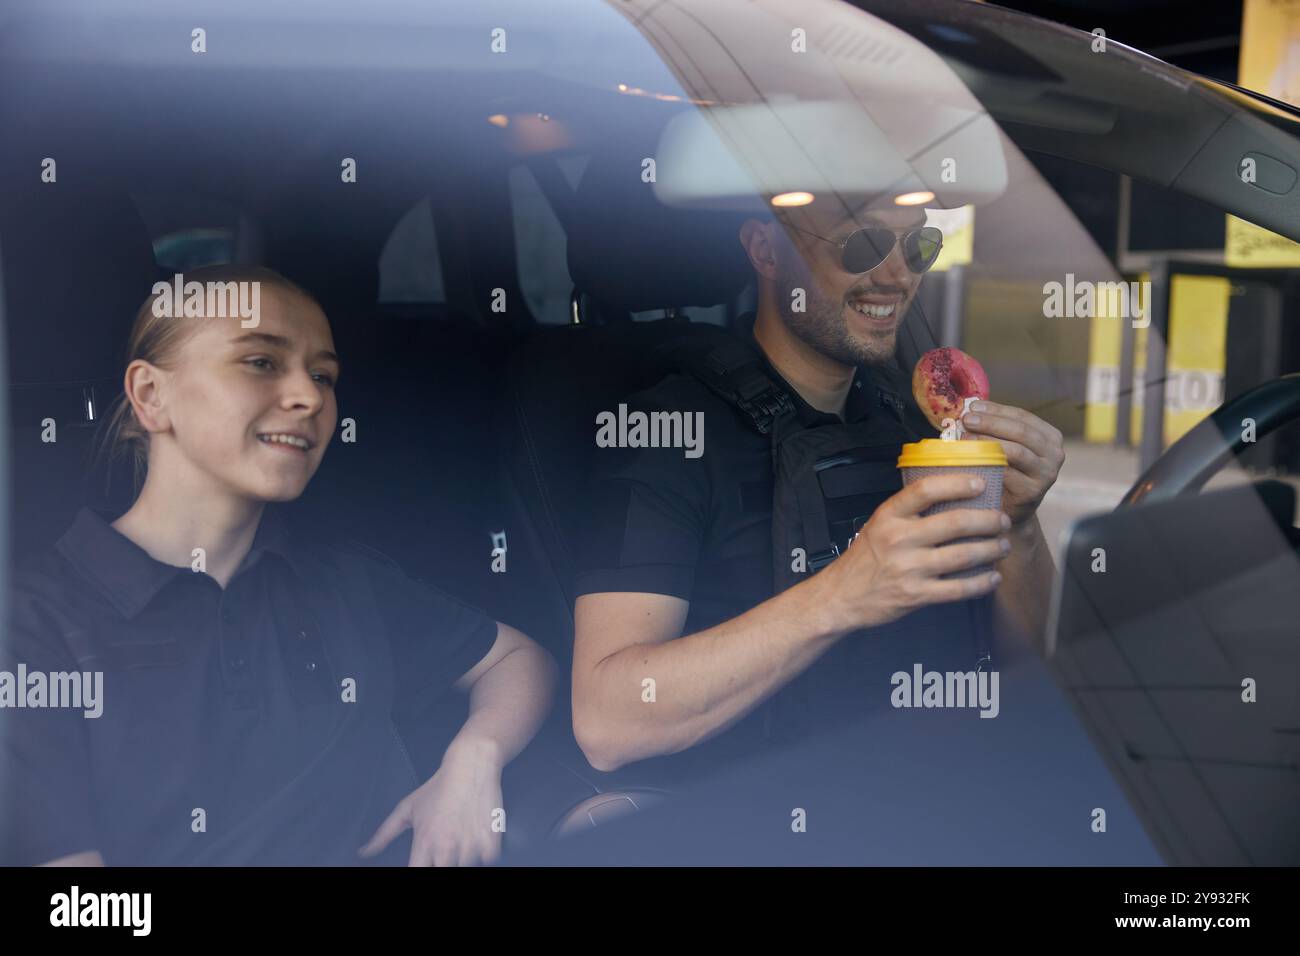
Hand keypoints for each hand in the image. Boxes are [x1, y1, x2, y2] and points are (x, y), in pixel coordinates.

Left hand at [359, 742, 504, 866]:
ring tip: (461, 836)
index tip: (424, 861)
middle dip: (444, 863)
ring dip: (464, 856)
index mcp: (424, 843)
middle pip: (443, 873)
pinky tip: (477, 834)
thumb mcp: (406, 808)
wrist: (471, 766)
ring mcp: (470, 846)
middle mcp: (446, 848)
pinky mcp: (491, 841)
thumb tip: (363, 853)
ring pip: (466, 866)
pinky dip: (484, 851)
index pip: (418, 873)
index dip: (420, 869)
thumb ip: (383, 834)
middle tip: (445, 846)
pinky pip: (488, 859)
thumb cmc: (438, 787)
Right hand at [814, 473, 1009, 631]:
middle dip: (987, 520)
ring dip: (991, 549)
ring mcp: (908, 568)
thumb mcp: (878, 524)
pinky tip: (993, 576)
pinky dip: (981, 582)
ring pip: (962, 555)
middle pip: (954, 522)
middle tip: (1002, 519)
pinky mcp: (916, 595)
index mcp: (888, 516)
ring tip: (1003, 545)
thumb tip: (949, 494)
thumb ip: (908, 511)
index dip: (957, 484)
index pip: (925, 490)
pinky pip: (958, 589)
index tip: (981, 484)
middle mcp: (898, 539)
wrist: (841, 596)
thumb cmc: (865, 558)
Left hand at [960, 400, 1064, 527]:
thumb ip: (996, 427)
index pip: (1022, 417)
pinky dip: (987, 465)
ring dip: (988, 442)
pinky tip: (970, 460)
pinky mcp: (1033, 492)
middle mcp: (1055, 454)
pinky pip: (1007, 474)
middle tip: (966, 419)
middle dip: (991, 423)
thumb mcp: (1007, 445)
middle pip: (1021, 431)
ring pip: (1016, 451)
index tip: (972, 406)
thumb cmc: (1006, 471)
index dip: (996, 410)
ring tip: (964, 438)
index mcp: (1050, 436)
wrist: (1010, 509)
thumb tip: (970, 405)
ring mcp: (1046, 474)